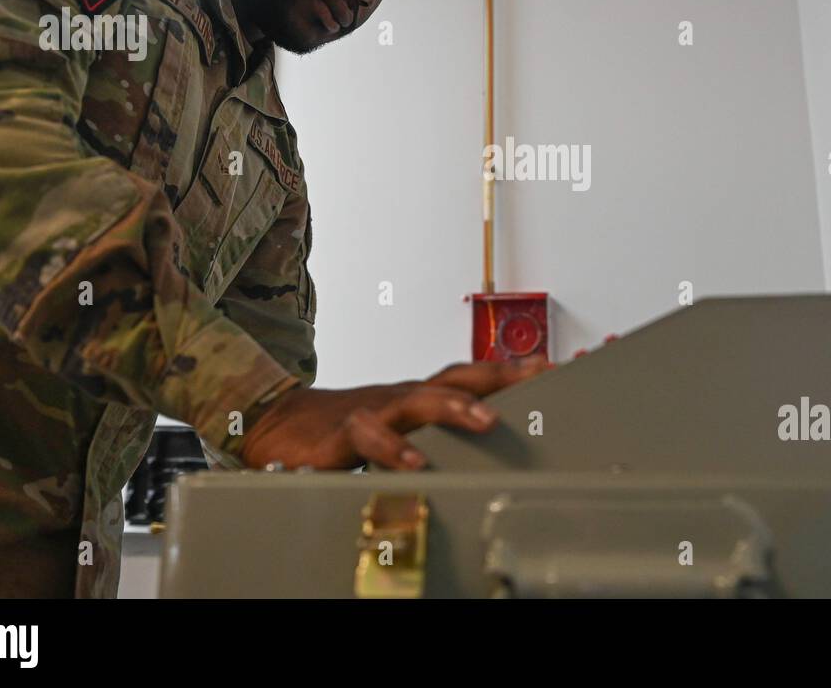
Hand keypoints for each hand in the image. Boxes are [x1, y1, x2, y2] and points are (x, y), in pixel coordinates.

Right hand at [240, 355, 551, 469]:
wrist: (277, 424)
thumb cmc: (349, 425)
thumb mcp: (401, 426)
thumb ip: (439, 430)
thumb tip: (491, 435)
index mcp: (421, 394)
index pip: (474, 375)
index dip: (513, 370)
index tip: (554, 366)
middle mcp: (404, 395)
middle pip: (457, 376)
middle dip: (499, 377)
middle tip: (537, 379)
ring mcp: (376, 410)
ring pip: (419, 400)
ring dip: (454, 407)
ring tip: (485, 422)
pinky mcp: (344, 434)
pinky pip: (371, 437)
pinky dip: (394, 449)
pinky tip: (416, 463)